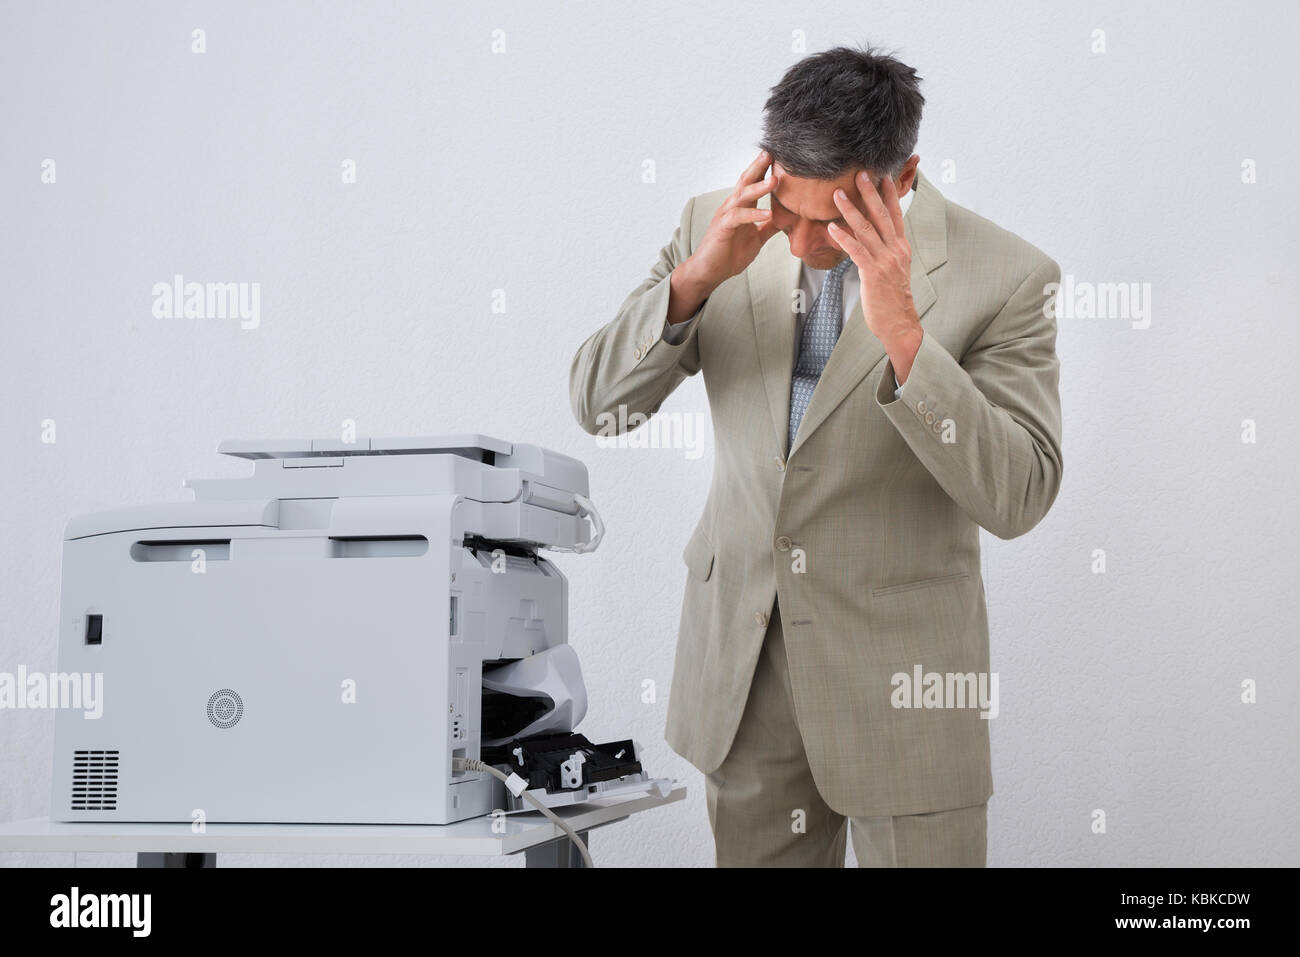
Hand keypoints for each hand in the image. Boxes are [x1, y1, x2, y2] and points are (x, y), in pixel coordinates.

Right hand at [682, 149, 781, 289]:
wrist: (709, 272)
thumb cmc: (729, 254)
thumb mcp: (756, 238)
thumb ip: (769, 226)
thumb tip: (787, 218)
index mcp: (741, 207)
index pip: (753, 183)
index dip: (765, 169)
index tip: (780, 156)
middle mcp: (732, 206)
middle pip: (746, 181)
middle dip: (759, 166)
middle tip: (772, 152)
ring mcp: (726, 216)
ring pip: (743, 196)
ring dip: (759, 187)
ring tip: (775, 180)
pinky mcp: (722, 228)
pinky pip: (738, 217)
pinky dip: (753, 215)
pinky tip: (767, 214)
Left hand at [826, 171, 922, 377]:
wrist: (900, 323)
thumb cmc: (892, 299)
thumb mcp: (892, 270)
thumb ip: (884, 252)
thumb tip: (870, 239)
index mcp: (901, 247)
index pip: (895, 215)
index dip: (889, 194)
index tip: (883, 175)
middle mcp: (895, 250)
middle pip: (882, 215)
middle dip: (870, 192)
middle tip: (861, 173)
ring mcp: (885, 261)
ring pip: (866, 229)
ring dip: (851, 210)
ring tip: (838, 195)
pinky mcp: (873, 274)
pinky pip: (856, 251)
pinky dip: (844, 238)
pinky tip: (832, 228)